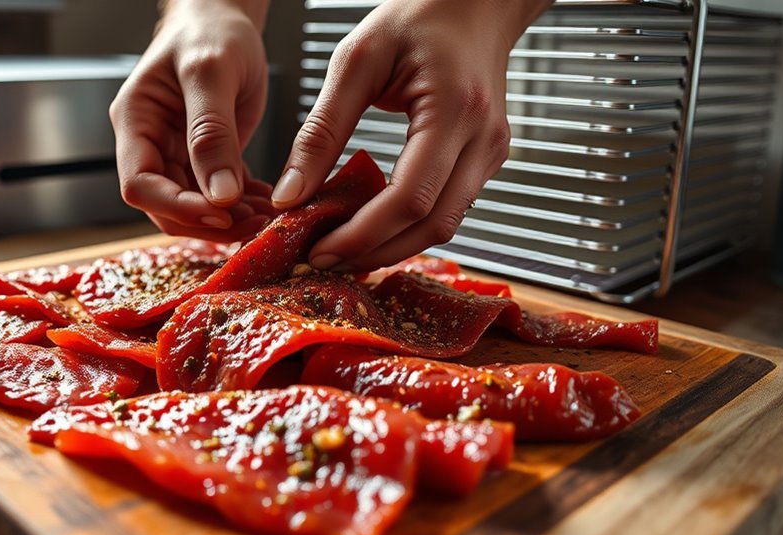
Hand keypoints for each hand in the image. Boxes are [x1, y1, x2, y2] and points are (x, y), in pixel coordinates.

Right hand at [110, 0, 273, 241]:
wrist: (224, 17)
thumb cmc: (210, 31)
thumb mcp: (211, 73)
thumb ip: (212, 133)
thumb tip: (219, 195)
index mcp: (136, 123)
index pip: (140, 185)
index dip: (177, 208)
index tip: (220, 214)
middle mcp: (152, 144)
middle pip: (168, 207)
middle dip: (210, 221)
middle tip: (256, 223)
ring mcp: (178, 154)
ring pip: (196, 207)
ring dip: (231, 218)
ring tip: (268, 216)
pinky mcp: (207, 159)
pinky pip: (219, 195)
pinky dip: (243, 204)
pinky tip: (267, 202)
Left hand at [272, 0, 550, 270]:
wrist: (474, 3)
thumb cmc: (414, 18)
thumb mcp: (355, 62)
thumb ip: (321, 131)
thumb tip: (290, 196)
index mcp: (453, 110)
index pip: (410, 198)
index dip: (363, 235)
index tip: (319, 250)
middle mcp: (484, 140)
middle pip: (432, 226)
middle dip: (375, 252)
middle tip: (323, 261)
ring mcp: (492, 153)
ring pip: (444, 226)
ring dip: (392, 246)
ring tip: (342, 249)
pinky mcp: (487, 159)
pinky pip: (449, 209)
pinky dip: (408, 226)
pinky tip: (371, 225)